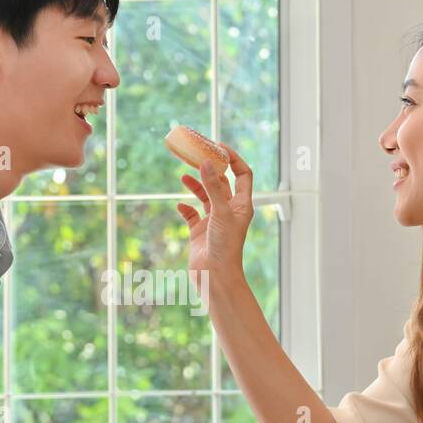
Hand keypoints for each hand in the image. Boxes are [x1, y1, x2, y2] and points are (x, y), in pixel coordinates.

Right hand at [176, 144, 253, 280]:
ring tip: (183, 176)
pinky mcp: (200, 232)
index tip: (218, 147)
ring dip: (195, 185)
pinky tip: (179, 205)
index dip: (233, 159)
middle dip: (210, 169)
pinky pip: (191, 214)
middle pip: (221, 182)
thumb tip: (206, 162)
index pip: (242, 174)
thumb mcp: (220, 212)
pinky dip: (185, 208)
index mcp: (242, 205)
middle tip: (196, 155)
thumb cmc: (225, 246)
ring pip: (205, 196)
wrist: (215, 276)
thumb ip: (212, 187)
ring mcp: (214, 221)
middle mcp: (229, 211)